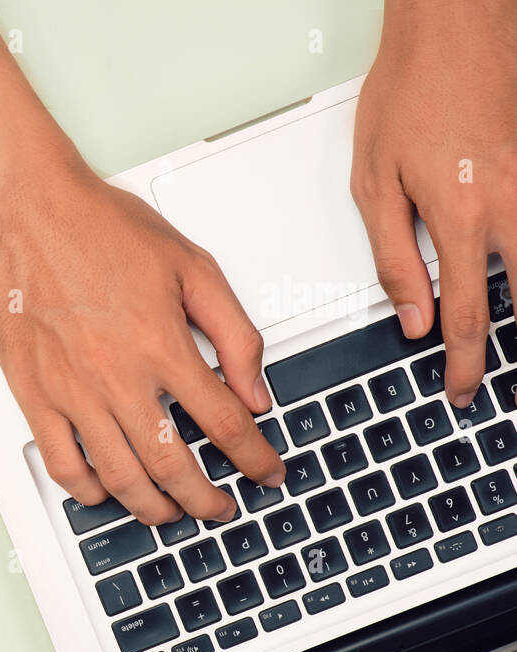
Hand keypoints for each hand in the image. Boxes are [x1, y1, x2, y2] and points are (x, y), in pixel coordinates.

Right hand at [0, 155, 285, 525]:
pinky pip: (62, 461)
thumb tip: (255, 387)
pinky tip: (103, 492)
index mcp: (163, 344)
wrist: (24, 207)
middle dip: (205, 500)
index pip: (224, 422)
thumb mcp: (189, 263)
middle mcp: (118, 376)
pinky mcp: (33, 393)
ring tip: (169, 514)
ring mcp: (72, 391)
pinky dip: (87, 489)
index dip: (253, 458)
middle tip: (219, 509)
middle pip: (173, 465)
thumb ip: (232, 329)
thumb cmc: (96, 224)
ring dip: (152, 507)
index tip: (265, 472)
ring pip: (120, 476)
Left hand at [353, 0, 516, 407]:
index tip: (462, 390)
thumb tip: (411, 316)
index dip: (466, 364)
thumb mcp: (374, 181)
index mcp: (460, 217)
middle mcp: (512, 206)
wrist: (456, 25)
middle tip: (509, 390)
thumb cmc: (410, 92)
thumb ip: (393, 255)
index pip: (466, 317)